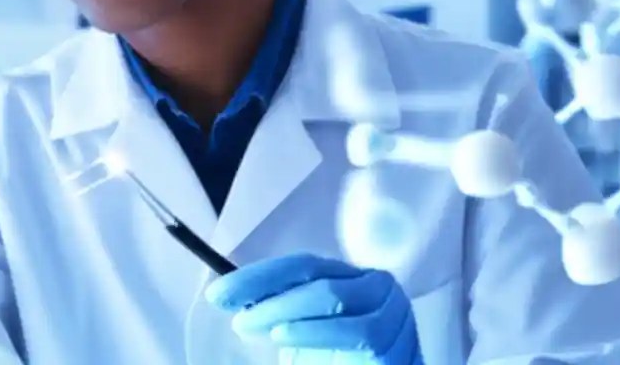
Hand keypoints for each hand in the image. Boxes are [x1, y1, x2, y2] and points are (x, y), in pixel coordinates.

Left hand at [205, 254, 423, 363]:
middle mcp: (376, 286)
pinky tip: (285, 338)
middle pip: (315, 276)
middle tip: (234, 314)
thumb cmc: (338, 363)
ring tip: (252, 326)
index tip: (219, 293)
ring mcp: (393, 312)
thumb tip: (228, 294)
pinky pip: (359, 331)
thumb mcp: (302, 332)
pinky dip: (316, 332)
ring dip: (285, 310)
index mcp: (351, 277)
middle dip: (266, 293)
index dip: (258, 276)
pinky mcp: (400, 345)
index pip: (302, 265)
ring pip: (332, 296)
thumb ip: (277, 309)